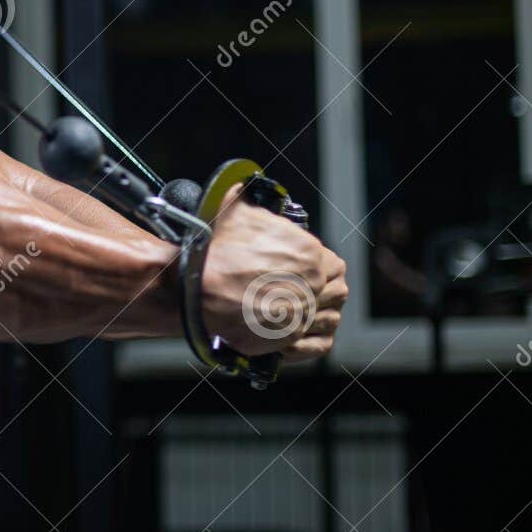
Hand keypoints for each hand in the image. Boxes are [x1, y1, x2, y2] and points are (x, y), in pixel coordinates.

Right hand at [199, 183, 347, 359]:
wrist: (193, 288)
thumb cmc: (212, 251)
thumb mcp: (233, 210)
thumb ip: (247, 199)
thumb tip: (242, 187)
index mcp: (308, 252)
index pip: (333, 263)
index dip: (321, 266)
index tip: (305, 269)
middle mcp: (311, 283)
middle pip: (337, 289)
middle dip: (325, 288)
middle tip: (307, 288)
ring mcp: (301, 313)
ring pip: (332, 316)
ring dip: (322, 312)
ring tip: (306, 310)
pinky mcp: (288, 338)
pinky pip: (320, 343)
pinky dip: (316, 338)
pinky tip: (304, 331)